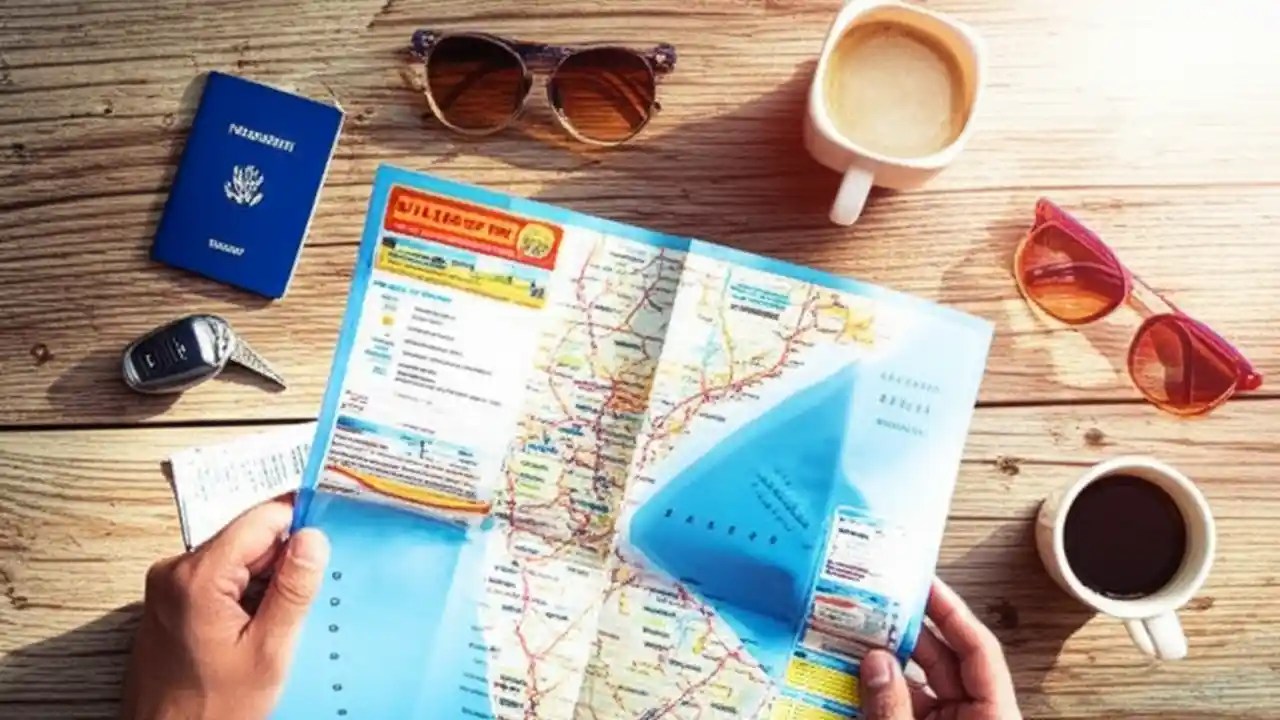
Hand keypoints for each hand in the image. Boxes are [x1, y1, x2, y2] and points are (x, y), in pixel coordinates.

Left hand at [121, 500, 329, 719]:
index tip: (321, 549)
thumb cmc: (211, 709)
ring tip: (269, 624)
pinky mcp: (169, 599)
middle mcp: (174, 571)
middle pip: (248, 536)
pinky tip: (250, 628)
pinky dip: (243, 593)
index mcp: (198, 577)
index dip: (299, 528)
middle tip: (296, 603)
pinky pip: (219, 576)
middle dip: (281, 561)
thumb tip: (313, 538)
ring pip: (236, 556)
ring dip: (262, 580)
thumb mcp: (269, 651)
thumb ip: (293, 589)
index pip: (262, 519)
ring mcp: (167, 584)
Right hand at [859, 579, 1021, 719]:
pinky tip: (856, 673)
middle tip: (881, 603)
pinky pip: (908, 704)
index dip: (952, 611)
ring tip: (859, 636)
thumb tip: (876, 663)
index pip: (979, 649)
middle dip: (909, 631)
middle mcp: (975, 716)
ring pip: (921, 682)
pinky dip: (883, 689)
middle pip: (946, 660)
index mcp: (995, 716)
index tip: (926, 583)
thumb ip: (894, 707)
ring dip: (889, 660)